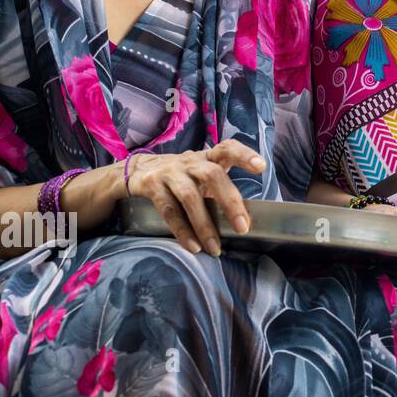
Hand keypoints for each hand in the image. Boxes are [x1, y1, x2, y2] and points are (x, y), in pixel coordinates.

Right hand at [125, 139, 260, 256]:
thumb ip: (219, 188)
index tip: (261, 166)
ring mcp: (170, 172)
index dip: (244, 155)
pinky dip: (183, 230)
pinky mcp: (151, 186)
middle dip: (230, 201)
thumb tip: (244, 219)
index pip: (228, 148)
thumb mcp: (200, 173)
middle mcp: (190, 161)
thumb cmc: (181, 176)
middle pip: (213, 175)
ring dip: (204, 225)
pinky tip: (194, 246)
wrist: (136, 170)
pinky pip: (169, 211)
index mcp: (207, 157)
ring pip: (190, 196)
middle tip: (243, 227)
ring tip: (215, 248)